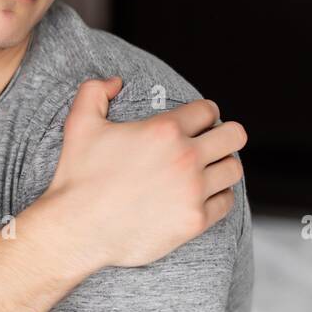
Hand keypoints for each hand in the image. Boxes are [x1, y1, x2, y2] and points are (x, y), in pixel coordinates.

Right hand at [41, 76, 246, 268]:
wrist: (77, 229)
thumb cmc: (78, 177)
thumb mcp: (79, 124)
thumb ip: (95, 91)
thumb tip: (116, 81)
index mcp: (164, 130)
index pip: (208, 110)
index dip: (203, 113)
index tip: (197, 123)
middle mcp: (185, 158)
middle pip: (234, 135)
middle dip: (224, 134)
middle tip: (210, 143)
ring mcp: (193, 191)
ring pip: (233, 169)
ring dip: (222, 166)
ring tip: (207, 169)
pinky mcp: (194, 221)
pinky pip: (226, 202)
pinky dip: (217, 197)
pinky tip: (202, 195)